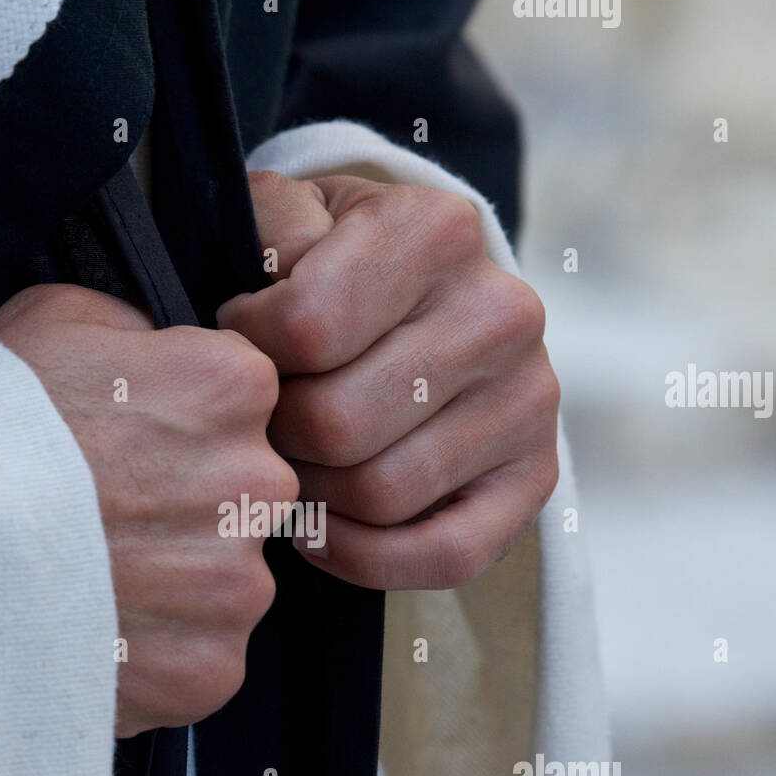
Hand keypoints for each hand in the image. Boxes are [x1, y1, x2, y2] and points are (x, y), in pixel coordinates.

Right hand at [0, 284, 295, 736]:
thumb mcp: (56, 320)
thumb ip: (140, 334)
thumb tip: (165, 354)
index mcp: (230, 387)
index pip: (242, 400)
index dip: (180, 421)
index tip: (128, 440)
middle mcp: (256, 484)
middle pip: (243, 494)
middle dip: (187, 504)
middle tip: (105, 517)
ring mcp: (236, 585)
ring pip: (225, 581)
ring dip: (176, 584)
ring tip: (90, 579)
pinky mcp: (210, 668)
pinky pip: (201, 657)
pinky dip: (157, 654)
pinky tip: (96, 632)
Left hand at [218, 171, 557, 590]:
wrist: (423, 300)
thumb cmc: (332, 263)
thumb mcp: (289, 217)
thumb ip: (266, 224)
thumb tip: (280, 277)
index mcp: (436, 231)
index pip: (307, 326)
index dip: (246, 350)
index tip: (239, 344)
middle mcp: (501, 312)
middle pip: (337, 425)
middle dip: (275, 436)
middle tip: (259, 423)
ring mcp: (529, 400)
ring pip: (380, 494)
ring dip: (311, 495)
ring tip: (290, 464)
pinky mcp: (535, 477)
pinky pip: (446, 556)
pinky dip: (365, 558)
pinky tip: (321, 530)